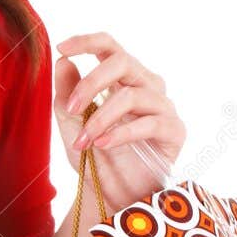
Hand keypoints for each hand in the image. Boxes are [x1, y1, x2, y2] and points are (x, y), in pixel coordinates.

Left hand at [52, 31, 185, 209]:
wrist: (109, 194)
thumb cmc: (93, 155)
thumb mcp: (71, 124)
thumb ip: (67, 92)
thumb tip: (62, 61)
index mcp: (122, 79)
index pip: (110, 48)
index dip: (87, 42)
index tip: (61, 47)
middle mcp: (146, 86)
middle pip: (122, 63)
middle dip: (91, 84)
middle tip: (71, 109)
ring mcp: (163, 106)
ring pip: (132, 95)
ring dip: (101, 118)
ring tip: (83, 141)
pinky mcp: (174, 130)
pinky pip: (149, 123)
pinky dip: (121, 133)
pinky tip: (102, 144)